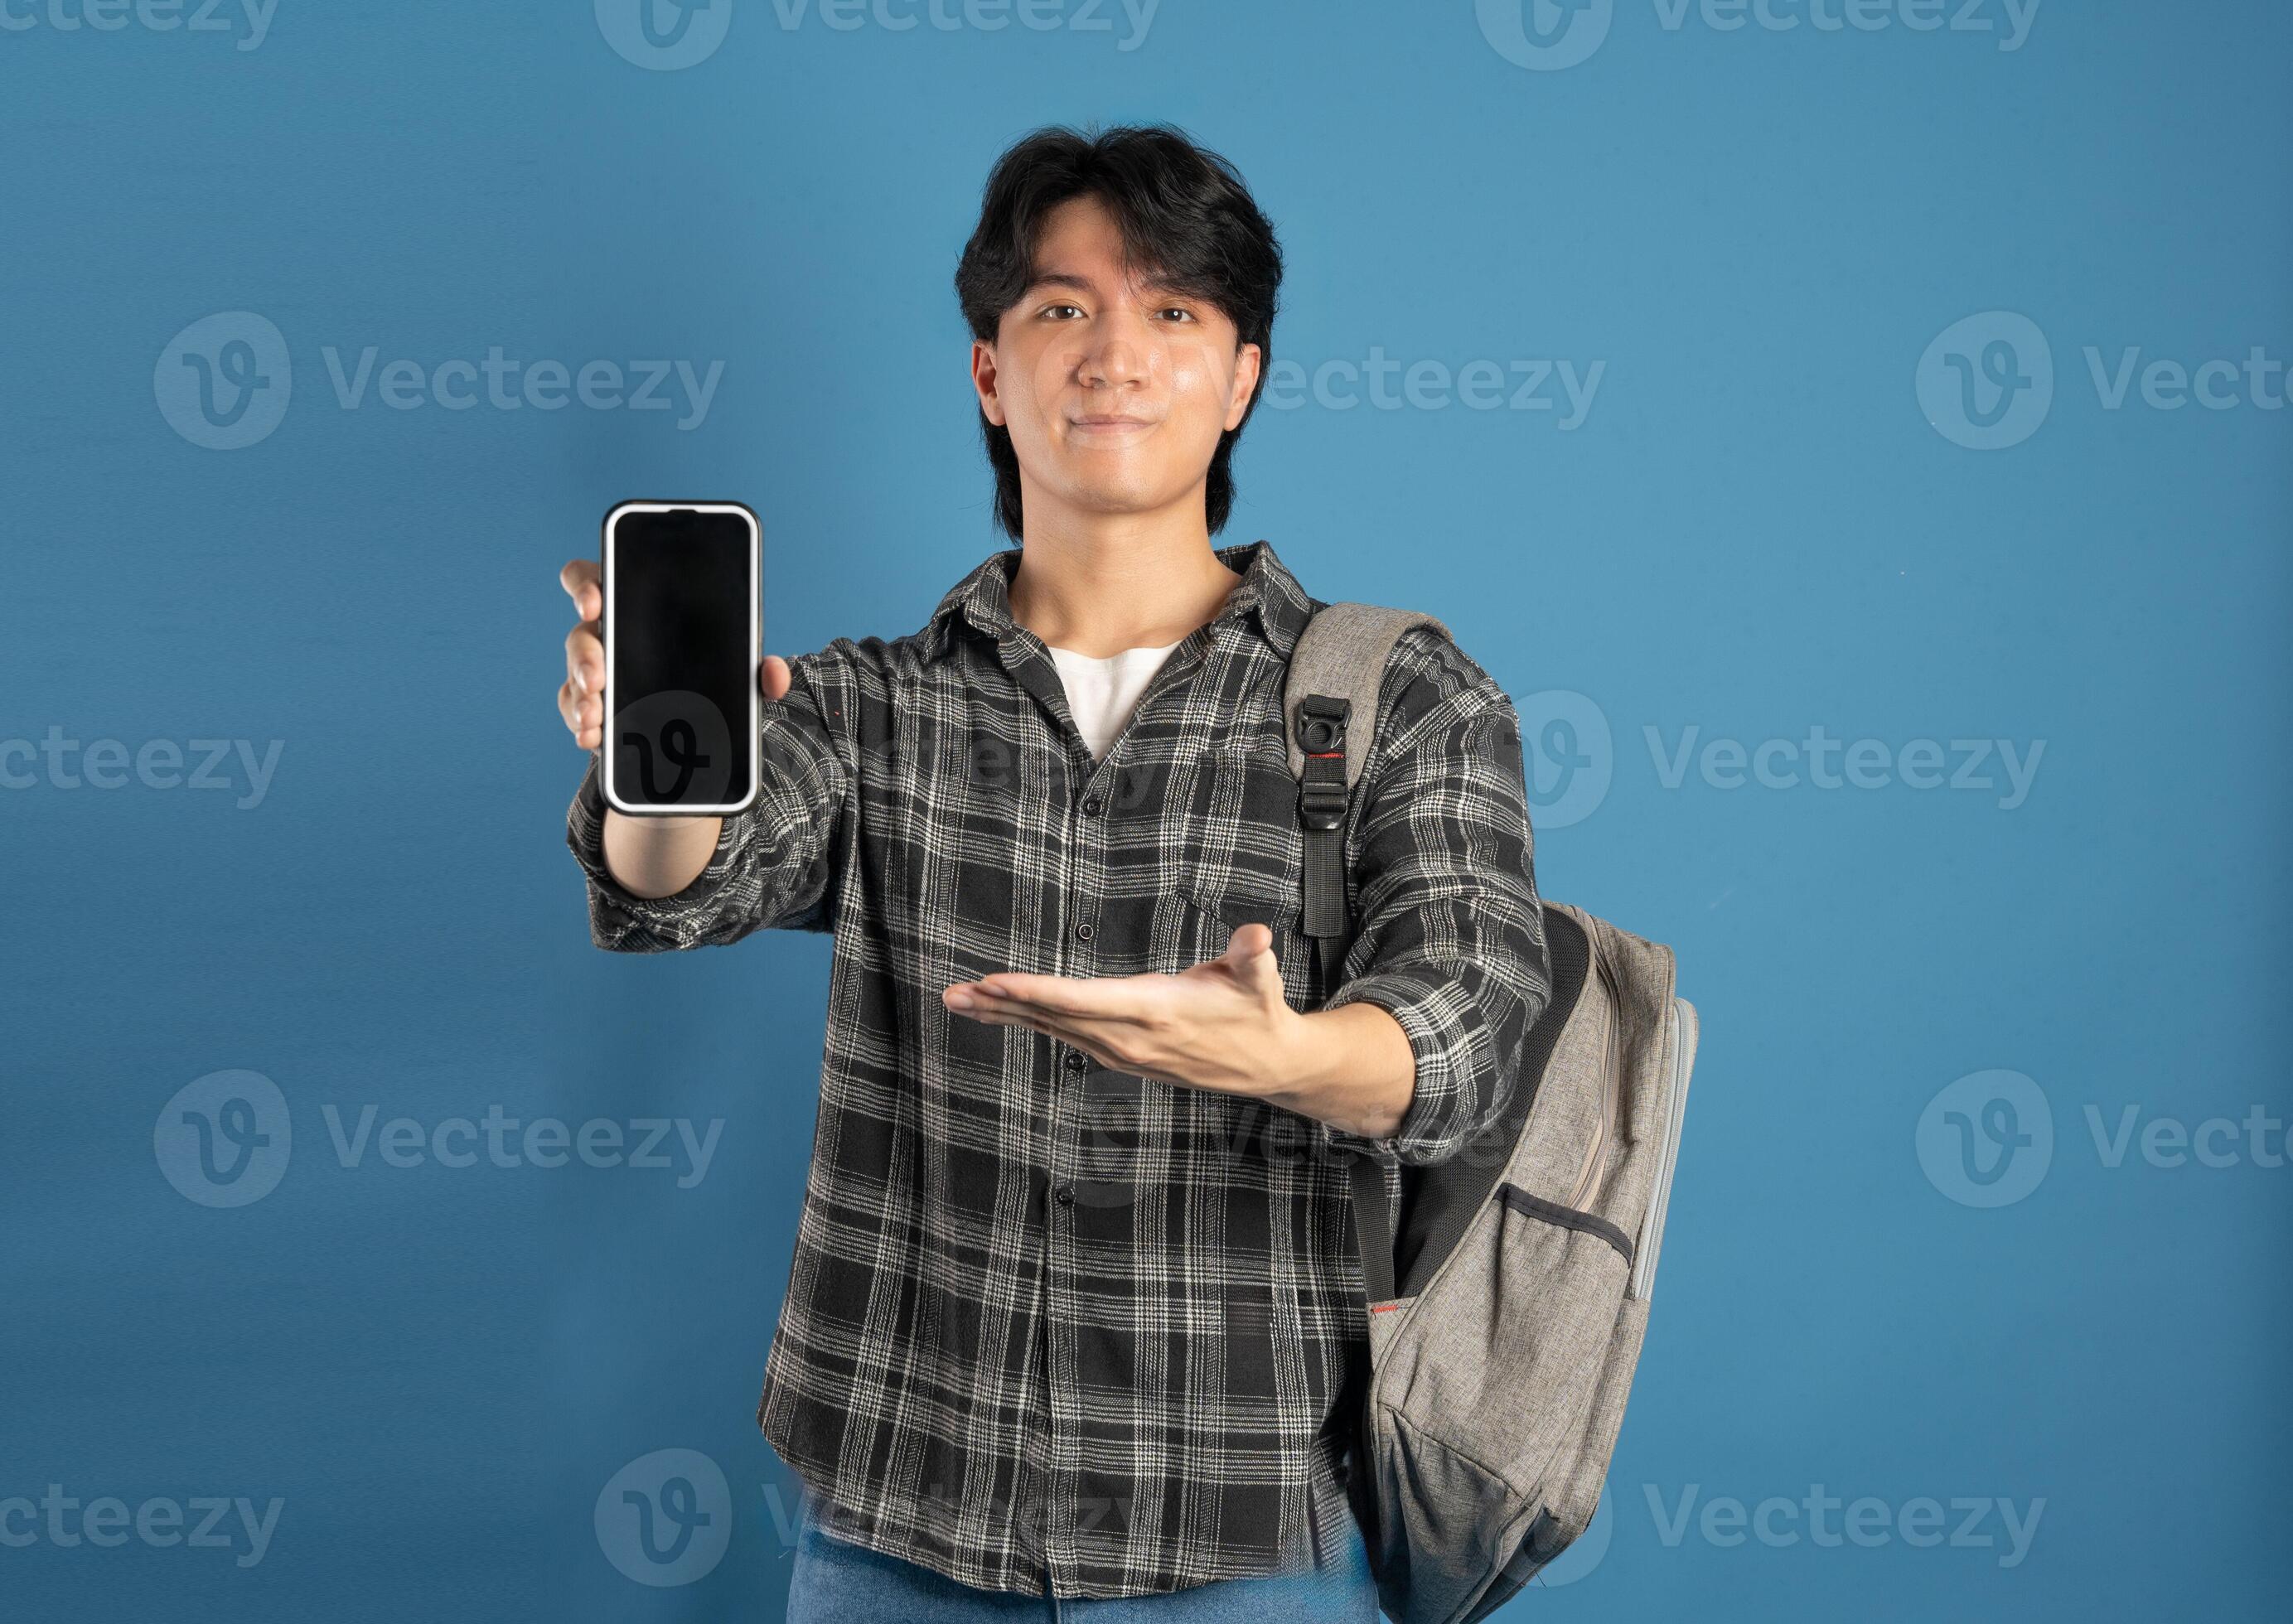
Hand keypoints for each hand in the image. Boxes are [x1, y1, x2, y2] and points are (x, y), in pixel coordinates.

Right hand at [556, 557, 790, 750]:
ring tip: (596, 715)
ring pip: (575, 675)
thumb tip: (775, 675)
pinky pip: (576, 711)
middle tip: (599, 677)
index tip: (594, 602)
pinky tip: (593, 737)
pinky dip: (583, 724)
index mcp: (636, 607)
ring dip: (580, 695)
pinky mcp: (595, 707)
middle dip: (584, 655)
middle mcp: (610, 635)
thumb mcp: (737, 670)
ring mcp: (598, 673)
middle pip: (580, 634)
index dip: (585, 585)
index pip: (596, 580)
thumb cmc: (709, 676)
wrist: (701, 731)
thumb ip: (757, 669)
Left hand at [940, 924, 1305, 1099]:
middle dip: (1001, 1003)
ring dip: (1004, 1014)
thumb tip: (1258, 935)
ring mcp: (1121, 1051)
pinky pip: (1063, 1035)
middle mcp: (1129, 1036)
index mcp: (1154, 1010)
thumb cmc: (1257, 1009)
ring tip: (958, 999)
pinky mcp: (1119, 1055)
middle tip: (953, 992)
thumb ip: (1252, 954)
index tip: (994, 981)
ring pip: (1052, 1028)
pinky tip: (1001, 1011)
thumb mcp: (1259, 978)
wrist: (1267, 1064)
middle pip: (1053, 1018)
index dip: (1036, 991)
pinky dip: (1028, 1020)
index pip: (1083, 1000)